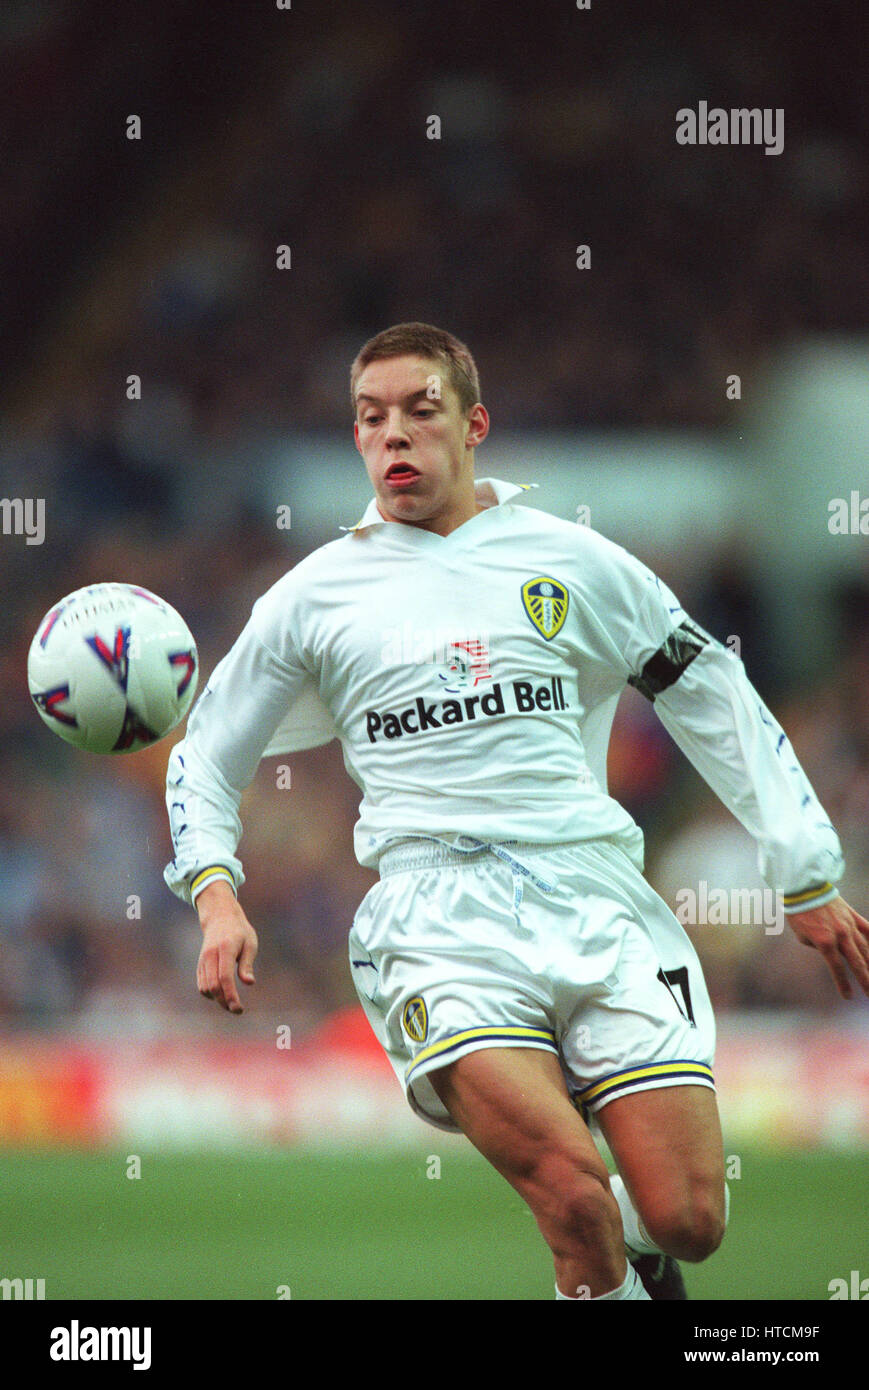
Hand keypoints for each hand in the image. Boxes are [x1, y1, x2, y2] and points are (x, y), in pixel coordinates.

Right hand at [195, 882, 257, 1013]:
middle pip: (213, 985)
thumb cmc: (239, 931)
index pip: (225, 977)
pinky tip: (222, 995)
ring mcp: (203, 960)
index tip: (239, 1008)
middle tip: (237, 1010)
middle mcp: (210, 955)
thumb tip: (249, 983)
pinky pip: (201, 984)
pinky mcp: (200, 964)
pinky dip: (210, 994)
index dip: (231, 995)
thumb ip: (247, 964)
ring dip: (217, 999)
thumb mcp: (250, 943)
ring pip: (205, 987)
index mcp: (225, 948)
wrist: (219, 917)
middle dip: (224, 1001)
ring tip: (232, 1004)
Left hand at [787, 895, 868, 1000]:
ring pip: (866, 948)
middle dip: (865, 980)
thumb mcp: (802, 936)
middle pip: (857, 962)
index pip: (837, 968)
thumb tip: (832, 951)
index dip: (843, 984)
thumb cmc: (798, 913)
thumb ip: (818, 947)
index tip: (848, 997)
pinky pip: (868, 929)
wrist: (804, 888)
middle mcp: (840, 935)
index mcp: (825, 942)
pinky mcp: (853, 916)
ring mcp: (849, 925)